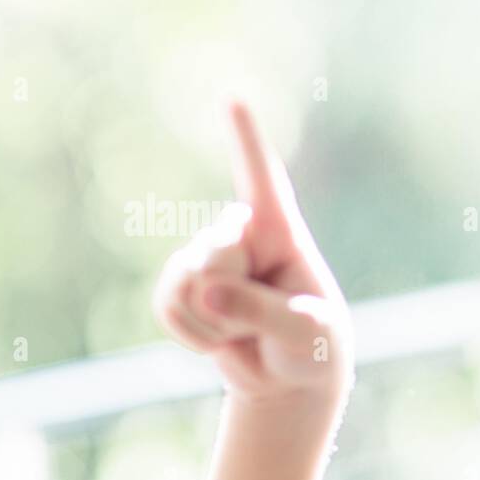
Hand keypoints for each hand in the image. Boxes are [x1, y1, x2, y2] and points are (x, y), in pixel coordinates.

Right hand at [152, 102, 353, 410]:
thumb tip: (208, 294)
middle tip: (264, 318)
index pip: (262, 182)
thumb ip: (263, 312)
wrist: (288, 379)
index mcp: (281, 232)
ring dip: (213, 324)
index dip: (247, 143)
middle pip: (211, 254)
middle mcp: (240, 237)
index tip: (234, 100)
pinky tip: (219, 339)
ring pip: (184, 284)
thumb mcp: (306, 333)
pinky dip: (192, 336)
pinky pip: (165, 307)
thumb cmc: (314, 348)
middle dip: (229, 296)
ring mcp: (206, 261)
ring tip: (245, 331)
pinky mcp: (182, 288)